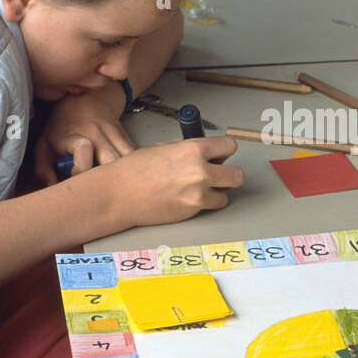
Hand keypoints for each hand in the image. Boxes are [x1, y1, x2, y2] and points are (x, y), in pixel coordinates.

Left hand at [34, 88, 131, 185]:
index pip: (84, 150)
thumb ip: (43, 169)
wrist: (84, 101)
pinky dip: (131, 169)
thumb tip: (53, 187)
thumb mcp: (44, 144)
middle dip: (108, 179)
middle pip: (112, 160)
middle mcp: (96, 134)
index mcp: (73, 135)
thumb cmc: (61, 127)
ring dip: (122, 176)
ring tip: (110, 184)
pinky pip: (133, 157)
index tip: (75, 175)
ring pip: (128, 160)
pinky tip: (122, 176)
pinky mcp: (126, 138)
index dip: (81, 169)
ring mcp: (114, 135)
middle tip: (97, 188)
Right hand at [100, 137, 243, 224]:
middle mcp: (200, 171)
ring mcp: (198, 193)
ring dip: (217, 191)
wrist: (119, 194)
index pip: (230, 146)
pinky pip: (211, 206)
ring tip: (200, 187)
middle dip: (230, 173)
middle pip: (237, 174)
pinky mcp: (193, 211)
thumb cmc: (135, 170)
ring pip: (226, 194)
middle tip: (220, 173)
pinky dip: (206, 203)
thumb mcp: (164, 148)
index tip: (221, 154)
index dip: (224, 151)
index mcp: (193, 149)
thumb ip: (188, 148)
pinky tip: (190, 197)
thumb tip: (205, 150)